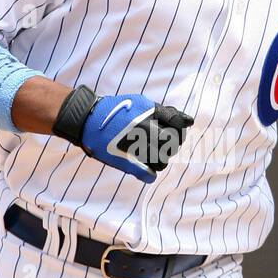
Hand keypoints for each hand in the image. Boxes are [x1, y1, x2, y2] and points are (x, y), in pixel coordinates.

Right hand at [54, 85, 194, 183]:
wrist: (88, 120)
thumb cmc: (118, 110)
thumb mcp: (141, 103)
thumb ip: (166, 112)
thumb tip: (190, 121)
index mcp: (148, 114)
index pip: (178, 125)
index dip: (180, 129)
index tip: (174, 130)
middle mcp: (143, 130)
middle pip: (172, 144)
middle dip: (172, 144)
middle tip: (163, 143)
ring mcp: (134, 147)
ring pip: (162, 161)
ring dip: (161, 158)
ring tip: (152, 153)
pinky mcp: (126, 162)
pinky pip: (149, 174)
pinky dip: (150, 172)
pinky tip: (146, 165)